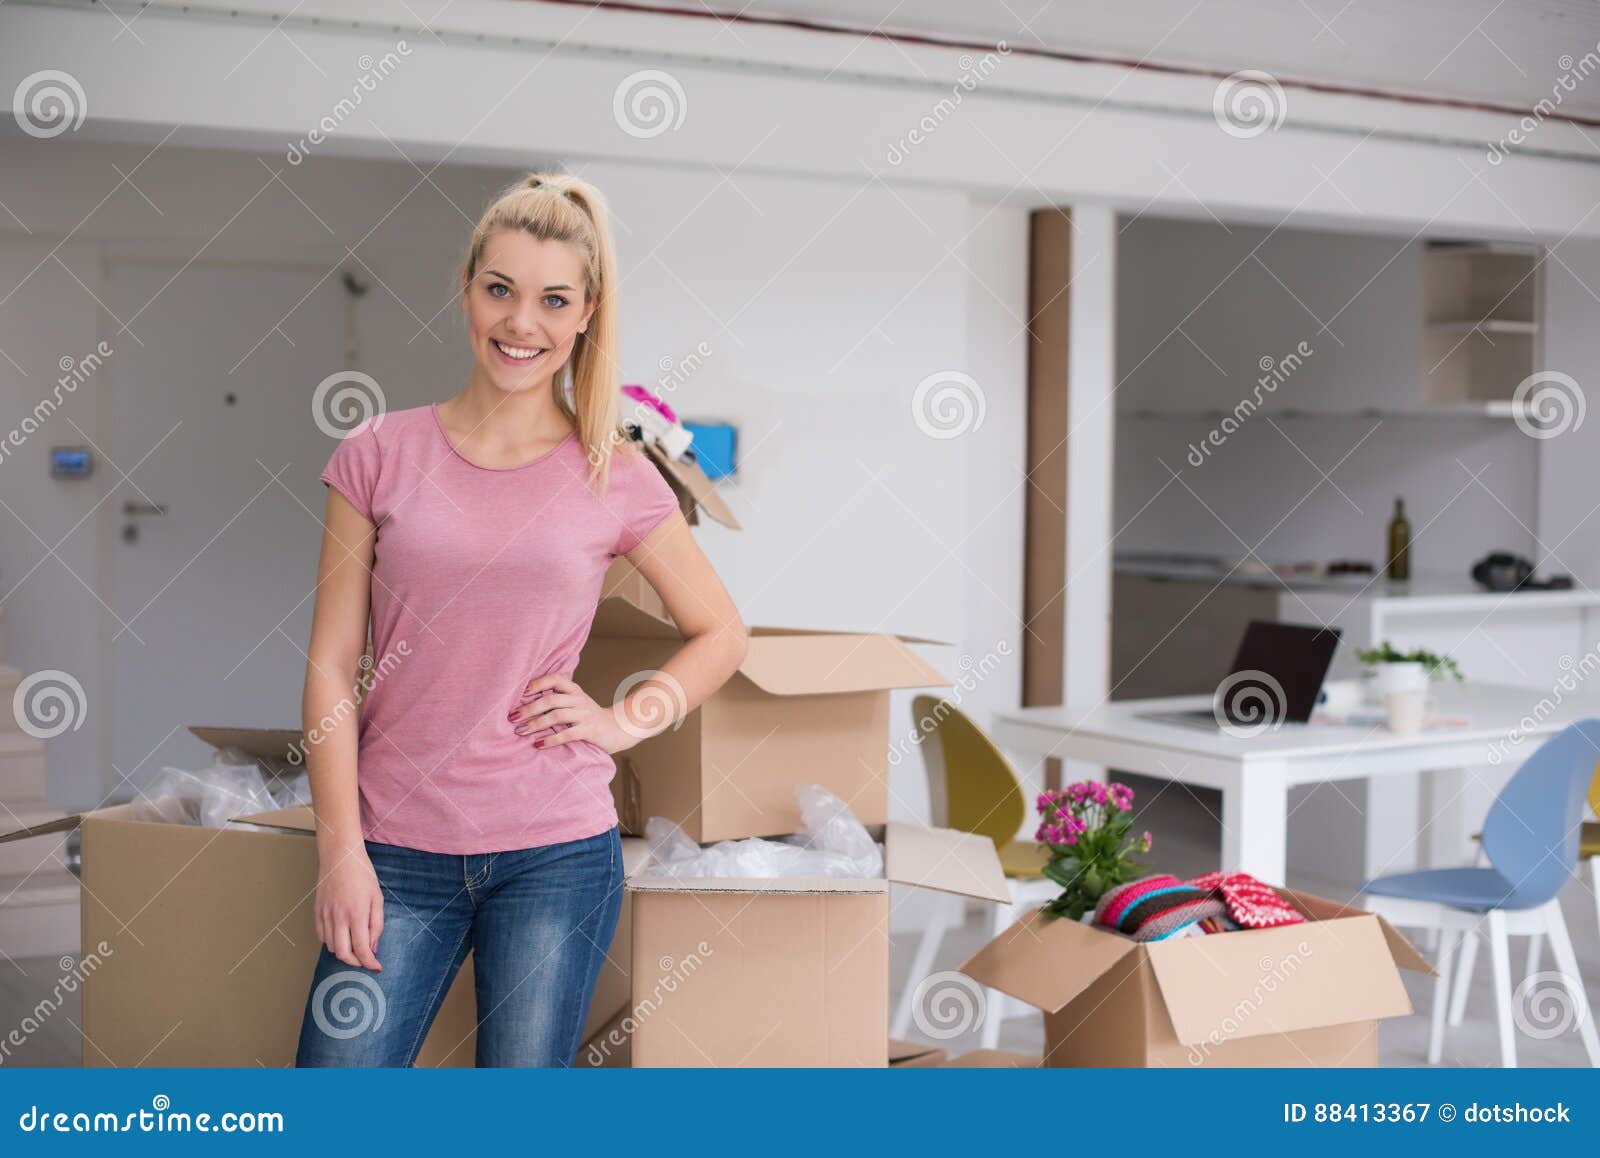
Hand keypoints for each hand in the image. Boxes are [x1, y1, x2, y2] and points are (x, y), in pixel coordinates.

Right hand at [314, 846, 382, 970]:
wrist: (340, 856)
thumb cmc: (362, 874)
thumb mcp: (377, 897)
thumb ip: (377, 924)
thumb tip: (373, 946)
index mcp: (357, 914)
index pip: (362, 949)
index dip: (369, 963)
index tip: (376, 967)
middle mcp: (338, 917)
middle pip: (343, 954)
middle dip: (355, 962)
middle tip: (365, 960)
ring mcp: (325, 915)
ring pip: (331, 947)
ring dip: (344, 952)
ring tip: (355, 946)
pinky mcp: (317, 912)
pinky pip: (322, 936)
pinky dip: (332, 942)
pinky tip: (342, 936)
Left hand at [511, 672, 665, 754]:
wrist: (619, 728)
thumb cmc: (590, 717)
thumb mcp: (576, 703)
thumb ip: (558, 700)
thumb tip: (526, 702)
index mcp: (575, 691)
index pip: (555, 679)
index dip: (537, 683)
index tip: (520, 692)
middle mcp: (579, 700)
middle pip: (550, 699)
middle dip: (529, 708)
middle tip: (512, 717)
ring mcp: (585, 715)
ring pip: (556, 715)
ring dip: (536, 724)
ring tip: (520, 731)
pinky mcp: (589, 731)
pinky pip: (567, 734)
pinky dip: (550, 739)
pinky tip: (538, 744)